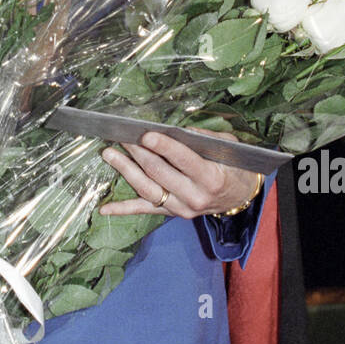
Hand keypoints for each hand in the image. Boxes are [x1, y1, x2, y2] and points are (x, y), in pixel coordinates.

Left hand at [99, 130, 259, 220]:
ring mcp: (182, 207)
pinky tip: (104, 208)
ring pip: (148, 189)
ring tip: (109, 154)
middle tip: (122, 136)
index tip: (145, 134)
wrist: (240, 196)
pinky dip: (123, 209)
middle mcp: (195, 196)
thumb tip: (175, 130)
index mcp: (211, 177)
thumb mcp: (226, 146)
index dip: (163, 146)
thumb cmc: (233, 165)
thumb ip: (202, 138)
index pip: (183, 159)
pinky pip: (145, 209)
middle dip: (138, 152)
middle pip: (160, 173)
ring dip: (126, 171)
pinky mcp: (173, 213)